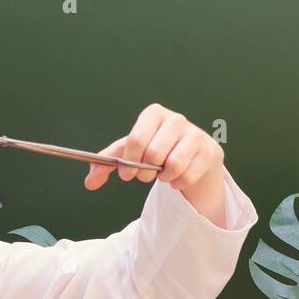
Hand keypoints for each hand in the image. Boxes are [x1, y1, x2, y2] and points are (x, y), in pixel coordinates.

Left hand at [84, 102, 224, 203]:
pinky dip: (178, 183)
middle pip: (154, 154)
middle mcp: (176, 119)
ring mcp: (195, 134)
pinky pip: (187, 176)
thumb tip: (89, 182)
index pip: (136, 140)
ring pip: (173, 166)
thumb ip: (108, 164)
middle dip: (145, 172)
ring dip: (164, 178)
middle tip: (146, 175)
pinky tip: (178, 177)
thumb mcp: (131, 153)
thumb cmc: (157, 149)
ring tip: (163, 173)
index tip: (126, 173)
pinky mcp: (208, 151)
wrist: (191, 155)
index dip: (129, 162)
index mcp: (154, 114)